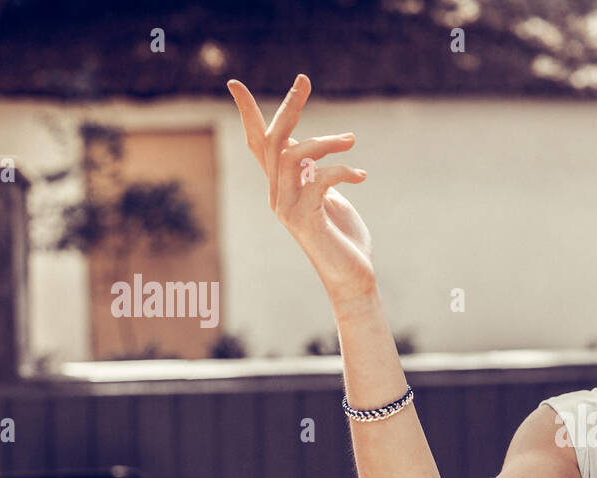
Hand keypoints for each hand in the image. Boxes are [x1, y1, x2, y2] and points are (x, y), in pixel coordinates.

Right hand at [227, 73, 376, 307]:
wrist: (352, 278)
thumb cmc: (344, 239)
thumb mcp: (330, 198)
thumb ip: (317, 175)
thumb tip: (312, 154)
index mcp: (282, 186)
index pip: (258, 144)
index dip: (247, 114)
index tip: (234, 83)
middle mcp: (277, 195)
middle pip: (272, 141)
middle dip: (287, 107)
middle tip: (304, 80)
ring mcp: (287, 208)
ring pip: (293, 155)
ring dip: (324, 142)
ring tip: (352, 140)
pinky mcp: (305, 220)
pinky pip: (317, 181)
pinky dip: (341, 170)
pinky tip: (362, 175)